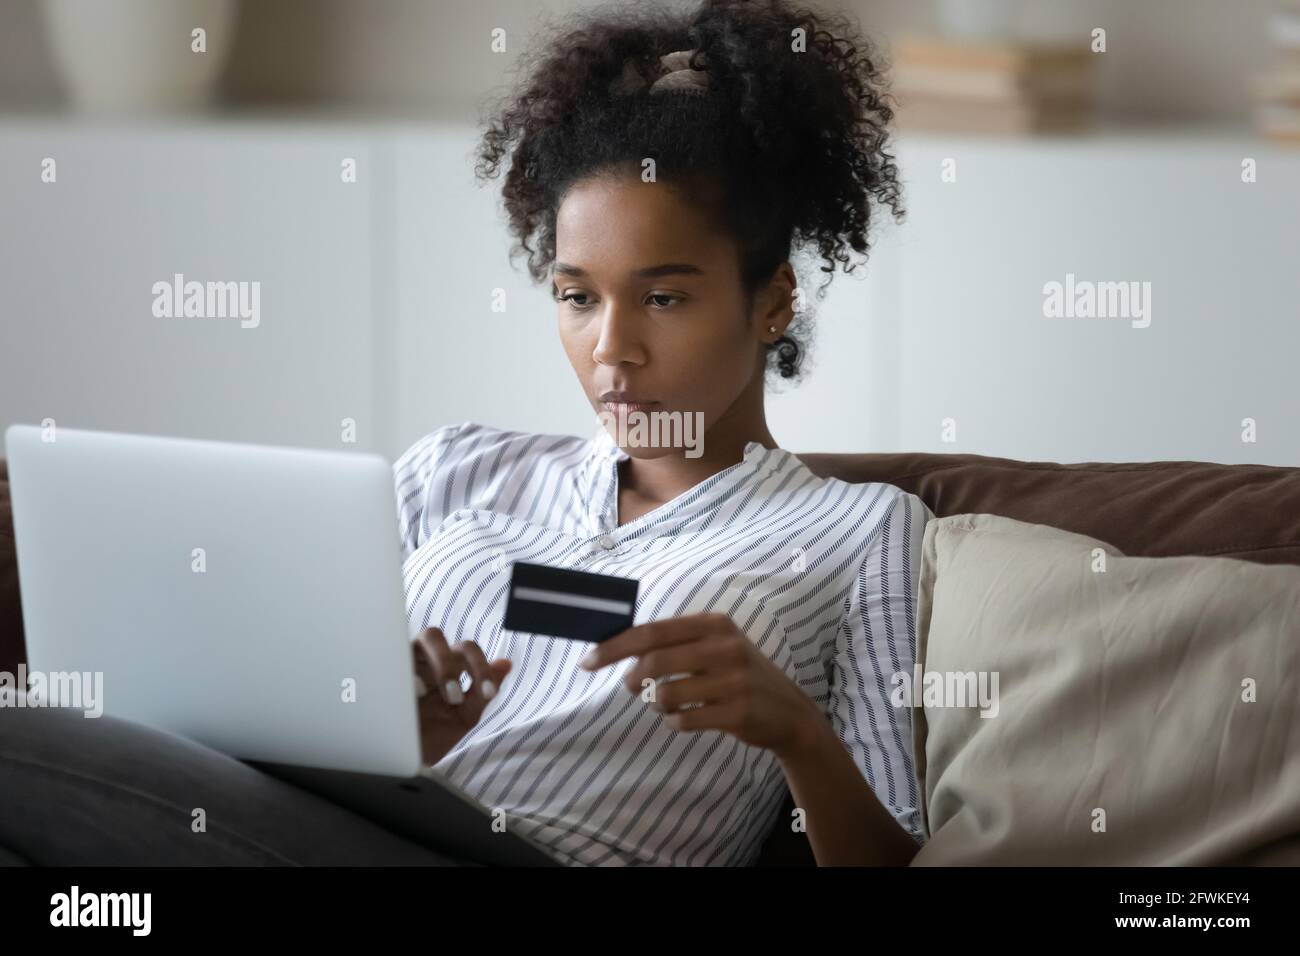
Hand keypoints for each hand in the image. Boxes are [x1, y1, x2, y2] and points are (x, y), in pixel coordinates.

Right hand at [412, 626, 511, 765]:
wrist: (406, 762)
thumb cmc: (433, 737)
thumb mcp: (463, 717)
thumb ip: (483, 692)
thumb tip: (506, 663)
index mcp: (446, 667)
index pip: (466, 651)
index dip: (482, 668)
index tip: (488, 694)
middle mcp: (426, 660)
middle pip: (444, 636)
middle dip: (456, 662)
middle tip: (456, 698)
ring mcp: (407, 663)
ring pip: (428, 636)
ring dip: (443, 662)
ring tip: (444, 696)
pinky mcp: (389, 674)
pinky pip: (401, 655)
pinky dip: (414, 672)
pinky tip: (416, 694)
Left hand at [578, 613, 820, 757]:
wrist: (789, 712)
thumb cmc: (738, 676)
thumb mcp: (716, 646)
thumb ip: (674, 643)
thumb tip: (617, 645)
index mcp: (715, 624)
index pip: (652, 631)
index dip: (614, 646)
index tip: (587, 660)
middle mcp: (725, 647)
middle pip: (652, 663)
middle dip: (630, 680)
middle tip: (630, 687)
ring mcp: (733, 680)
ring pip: (664, 695)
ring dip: (656, 704)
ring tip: (668, 703)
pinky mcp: (737, 711)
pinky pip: (682, 720)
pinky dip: (675, 722)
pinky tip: (688, 717)